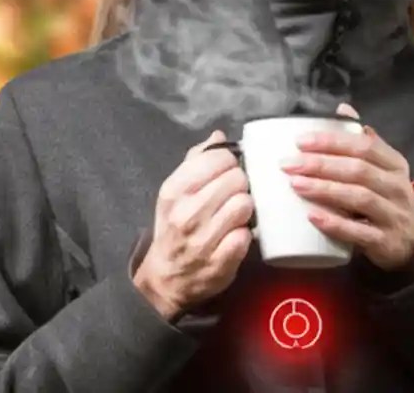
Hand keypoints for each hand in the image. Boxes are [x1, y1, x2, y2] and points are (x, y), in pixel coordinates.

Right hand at [133, 131, 254, 320]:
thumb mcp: (175, 192)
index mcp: (174, 190)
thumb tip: (219, 136)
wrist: (166, 277)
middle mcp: (186, 213)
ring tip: (236, 214)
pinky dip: (246, 234)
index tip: (227, 173)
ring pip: (245, 205)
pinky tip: (237, 235)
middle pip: (236, 179)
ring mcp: (203, 240)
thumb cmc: (174, 228)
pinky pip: (246, 236)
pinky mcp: (220, 262)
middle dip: (241, 185)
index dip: (230, 163)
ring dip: (245, 208)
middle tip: (234, 195)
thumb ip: (196, 161)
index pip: (218, 158)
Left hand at [281, 103, 413, 273]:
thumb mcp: (382, 169)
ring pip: (359, 197)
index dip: (333, 141)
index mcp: (394, 164)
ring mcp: (393, 215)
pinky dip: (335, 224)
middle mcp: (397, 187)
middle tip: (289, 164)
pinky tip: (312, 216)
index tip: (300, 141)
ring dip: (325, 189)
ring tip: (295, 184)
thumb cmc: (387, 199)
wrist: (412, 244)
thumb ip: (363, 141)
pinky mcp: (386, 242)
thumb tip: (343, 108)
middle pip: (359, 170)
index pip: (365, 146)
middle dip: (321, 164)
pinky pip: (359, 232)